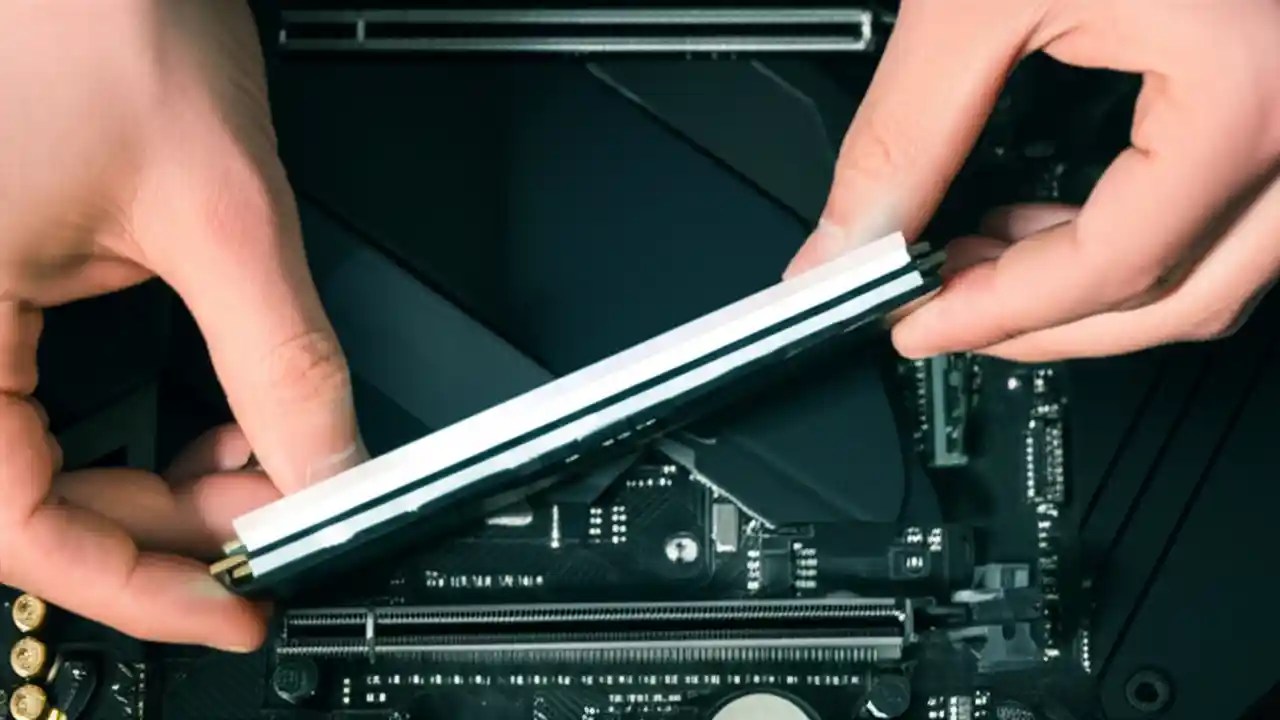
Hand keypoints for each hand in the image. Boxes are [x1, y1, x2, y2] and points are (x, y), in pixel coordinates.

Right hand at [0, 1, 360, 650]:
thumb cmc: (96, 10)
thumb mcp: (221, 209)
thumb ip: (282, 359)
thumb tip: (330, 471)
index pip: (17, 524)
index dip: (138, 585)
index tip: (234, 606)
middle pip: (28, 498)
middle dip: (169, 525)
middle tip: (276, 523)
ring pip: (36, 454)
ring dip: (154, 478)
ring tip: (262, 467)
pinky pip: (35, 397)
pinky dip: (128, 425)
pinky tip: (209, 419)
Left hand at [786, 0, 1279, 360]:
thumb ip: (906, 129)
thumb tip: (849, 235)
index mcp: (1251, 91)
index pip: (1112, 268)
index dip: (993, 317)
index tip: (910, 323)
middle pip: (1178, 299)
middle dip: (1042, 326)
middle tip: (941, 310)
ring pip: (1220, 274)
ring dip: (1093, 294)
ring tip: (981, 261)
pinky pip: (1239, 220)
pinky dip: (1140, 242)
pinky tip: (1056, 218)